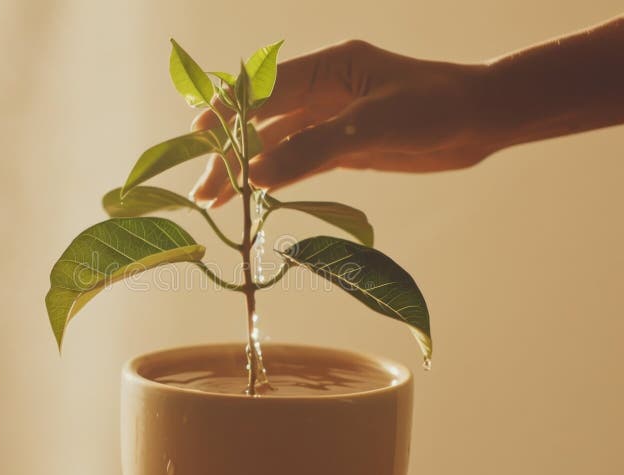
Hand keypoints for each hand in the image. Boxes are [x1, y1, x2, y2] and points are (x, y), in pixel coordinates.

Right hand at [190, 40, 489, 206]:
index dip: (225, 113)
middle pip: (261, 121)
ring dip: (248, 171)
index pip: (262, 89)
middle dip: (230, 153)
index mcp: (327, 67)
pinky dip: (277, 179)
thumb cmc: (436, 106)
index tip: (196, 138)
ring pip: (277, 146)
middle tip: (204, 192)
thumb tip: (258, 176)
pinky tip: (255, 197)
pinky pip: (300, 161)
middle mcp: (323, 89)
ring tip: (218, 203)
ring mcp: (331, 119)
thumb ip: (314, 148)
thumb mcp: (374, 125)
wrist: (482, 120)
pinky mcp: (344, 146)